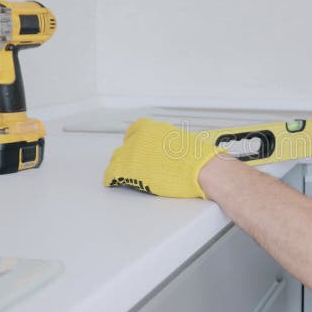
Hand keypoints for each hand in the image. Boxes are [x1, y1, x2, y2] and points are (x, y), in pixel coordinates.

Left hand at [103, 118, 227, 197]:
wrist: (199, 169)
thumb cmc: (197, 160)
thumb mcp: (181, 143)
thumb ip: (167, 145)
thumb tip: (167, 152)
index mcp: (153, 129)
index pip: (135, 131)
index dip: (134, 143)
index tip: (134, 149)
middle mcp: (140, 137)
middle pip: (125, 147)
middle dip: (128, 157)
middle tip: (133, 166)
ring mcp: (132, 152)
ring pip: (117, 159)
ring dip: (121, 167)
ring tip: (125, 176)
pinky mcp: (128, 168)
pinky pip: (112, 174)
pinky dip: (112, 179)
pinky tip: (114, 182)